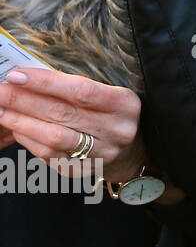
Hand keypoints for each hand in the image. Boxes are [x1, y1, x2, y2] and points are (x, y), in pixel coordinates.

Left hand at [0, 67, 145, 184]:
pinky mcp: (86, 170)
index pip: (81, 90)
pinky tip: (16, 129)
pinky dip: (29, 141)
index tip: (16, 75)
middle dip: (24, 101)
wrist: (131, 152)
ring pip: (54, 137)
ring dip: (21, 122)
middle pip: (63, 113)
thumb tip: (27, 78)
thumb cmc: (110, 115)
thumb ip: (72, 88)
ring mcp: (103, 153)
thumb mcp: (106, 95)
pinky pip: (51, 156)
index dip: (46, 83)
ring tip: (0, 111)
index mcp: (125, 104)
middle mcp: (117, 130)